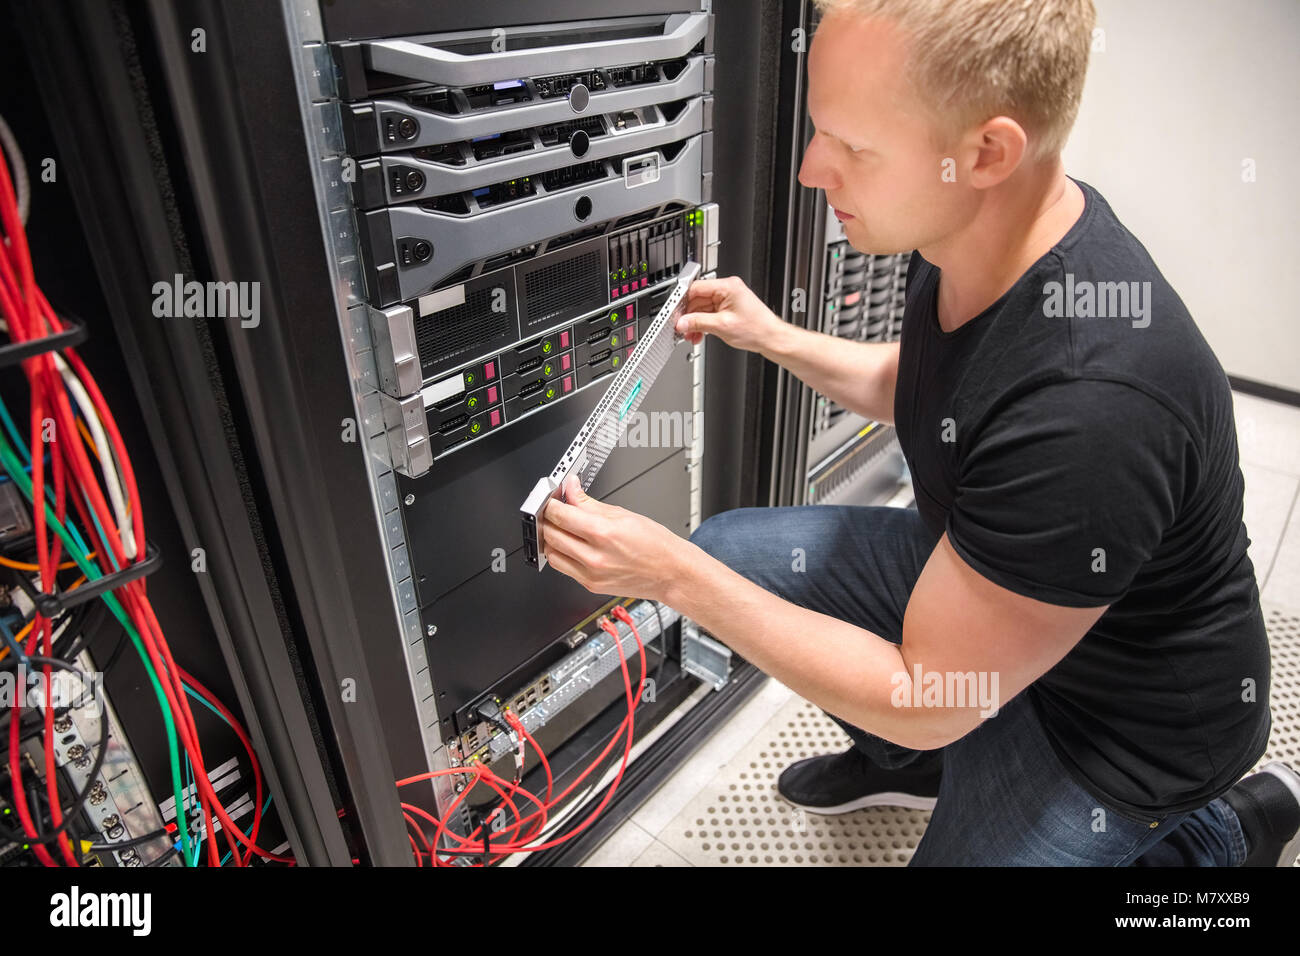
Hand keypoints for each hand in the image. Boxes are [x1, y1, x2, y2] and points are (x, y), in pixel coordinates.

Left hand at [540, 475, 687, 602]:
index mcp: (603, 533)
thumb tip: (571, 489)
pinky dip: (562, 554)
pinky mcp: (590, 585)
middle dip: (549, 519)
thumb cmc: (655, 544)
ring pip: (552, 553)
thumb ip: (589, 502)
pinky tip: (571, 545)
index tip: (552, 498)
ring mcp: (591, 574)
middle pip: (551, 534)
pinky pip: (563, 568)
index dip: (551, 503)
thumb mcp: (622, 514)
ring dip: (551, 539)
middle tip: (555, 510)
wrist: (670, 572)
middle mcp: (594, 557)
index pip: (560, 515)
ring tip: (562, 528)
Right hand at [674, 275, 781, 351]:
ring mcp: (728, 299)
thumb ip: (698, 323)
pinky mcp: (728, 308)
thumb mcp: (722, 326)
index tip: (675, 313)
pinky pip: (709, 313)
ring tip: (691, 335)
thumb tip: (682, 322)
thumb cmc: (757, 329)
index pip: (695, 288)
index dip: (683, 302)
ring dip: (695, 323)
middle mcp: (727, 289)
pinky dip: (703, 324)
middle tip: (682, 328)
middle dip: (689, 316)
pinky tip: (699, 334)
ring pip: (702, 308)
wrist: (771, 338)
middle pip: (697, 299)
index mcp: (727, 286)